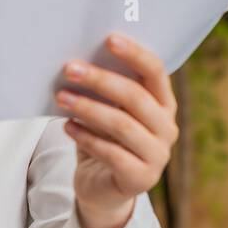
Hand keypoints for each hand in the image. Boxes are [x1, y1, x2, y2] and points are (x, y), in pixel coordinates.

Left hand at [55, 33, 178, 227]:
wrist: (103, 188)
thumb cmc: (104, 139)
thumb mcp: (107, 111)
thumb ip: (104, 90)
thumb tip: (76, 60)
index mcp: (164, 103)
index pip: (155, 72)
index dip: (135, 54)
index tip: (108, 39)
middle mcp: (167, 127)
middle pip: (136, 97)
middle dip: (100, 80)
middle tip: (69, 68)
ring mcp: (157, 155)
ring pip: (122, 125)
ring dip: (88, 108)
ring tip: (61, 97)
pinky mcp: (141, 178)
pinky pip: (112, 153)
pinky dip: (87, 137)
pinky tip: (67, 126)